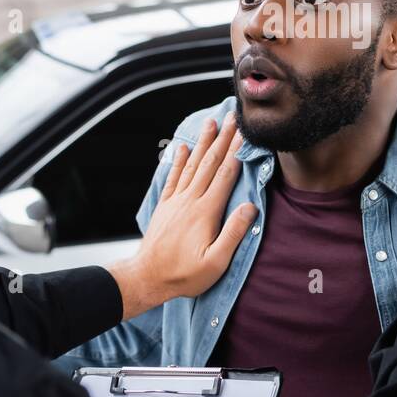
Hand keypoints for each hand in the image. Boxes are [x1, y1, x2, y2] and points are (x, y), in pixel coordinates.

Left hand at [109, 115, 256, 319]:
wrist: (147, 278)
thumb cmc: (184, 275)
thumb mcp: (215, 262)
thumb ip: (233, 234)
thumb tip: (250, 207)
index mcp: (205, 212)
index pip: (225, 175)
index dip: (236, 152)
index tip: (246, 133)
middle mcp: (190, 201)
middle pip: (210, 163)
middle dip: (223, 139)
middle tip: (233, 118)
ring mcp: (176, 201)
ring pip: (192, 165)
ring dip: (203, 143)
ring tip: (211, 123)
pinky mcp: (165, 206)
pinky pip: (173, 177)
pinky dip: (178, 160)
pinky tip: (182, 148)